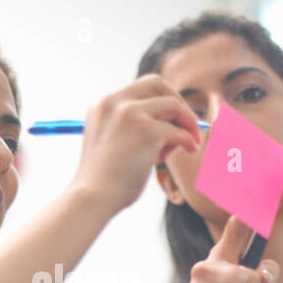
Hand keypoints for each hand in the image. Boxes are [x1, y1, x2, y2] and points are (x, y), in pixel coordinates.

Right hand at [71, 74, 200, 212]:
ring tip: (190, 142)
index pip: (139, 88)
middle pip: (157, 84)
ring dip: (186, 123)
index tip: (173, 116)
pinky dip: (188, 139)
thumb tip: (170, 124)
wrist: (93, 198)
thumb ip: (130, 127)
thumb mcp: (110, 142)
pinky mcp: (147, 131)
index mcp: (102, 104)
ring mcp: (131, 114)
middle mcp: (115, 102)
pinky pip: (179, 131)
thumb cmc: (103, 180)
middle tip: (190, 122)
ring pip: (173, 105)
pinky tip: (190, 149)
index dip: (161, 98)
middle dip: (177, 100)